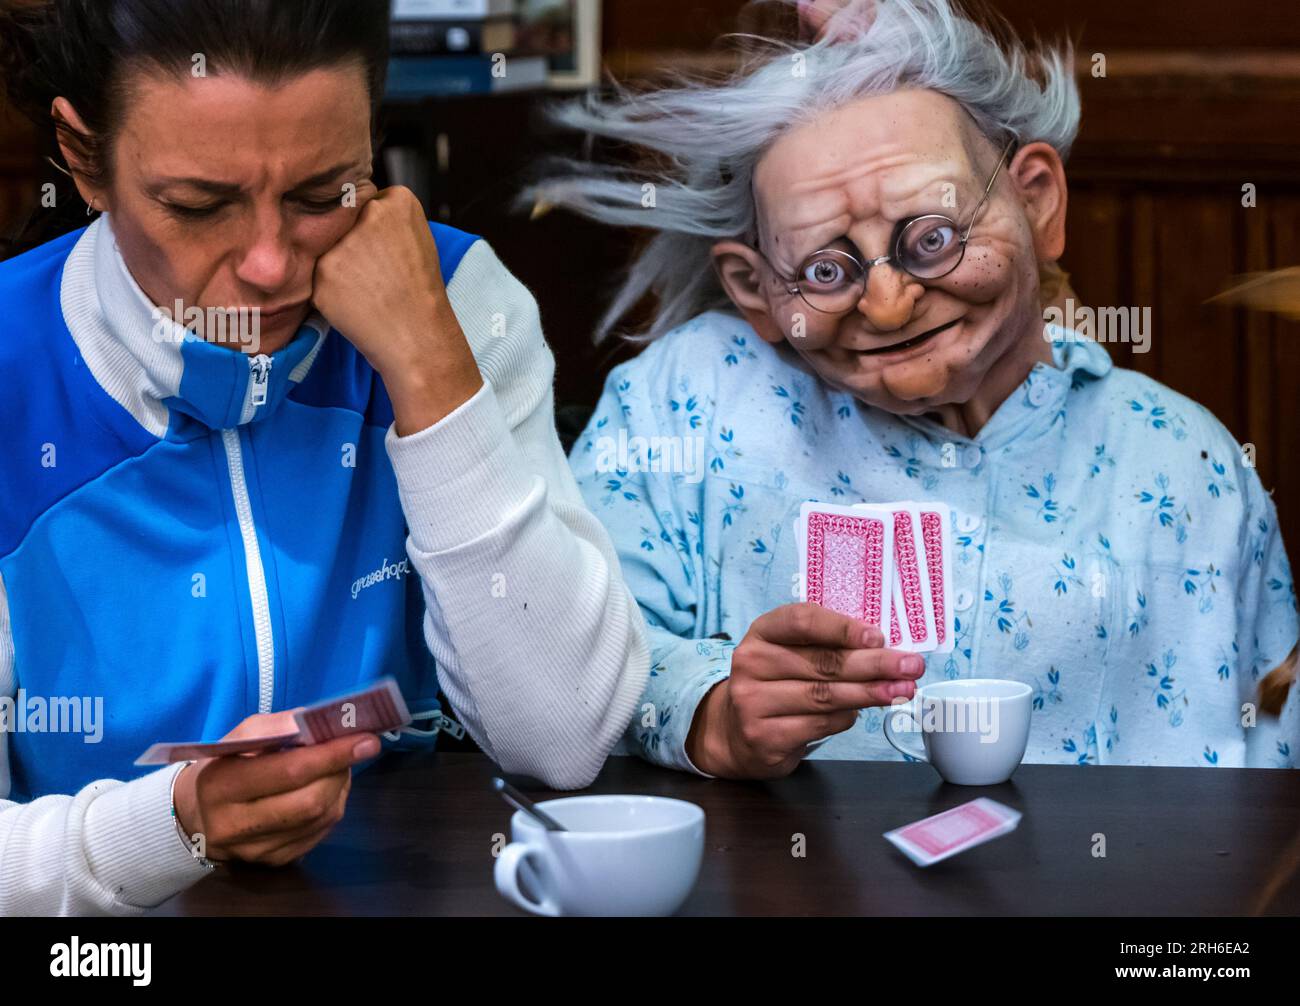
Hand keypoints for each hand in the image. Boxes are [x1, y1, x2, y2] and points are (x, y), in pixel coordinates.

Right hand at [172, 711, 378, 866]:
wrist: (199, 815)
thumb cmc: (228, 764)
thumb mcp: (241, 736)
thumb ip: (279, 725)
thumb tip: (319, 723)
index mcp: (221, 785)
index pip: (288, 771)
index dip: (331, 755)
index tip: (366, 739)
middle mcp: (234, 824)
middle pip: (310, 801)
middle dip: (340, 771)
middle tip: (356, 749)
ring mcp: (255, 850)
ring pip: (320, 818)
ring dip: (339, 787)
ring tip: (336, 766)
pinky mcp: (274, 862)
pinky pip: (319, 833)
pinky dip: (332, 806)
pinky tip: (325, 790)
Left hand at [311, 185, 482, 434]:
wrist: (416, 336)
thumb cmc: (420, 293)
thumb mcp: (418, 240)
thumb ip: (386, 218)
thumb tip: (349, 210)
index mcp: (399, 200)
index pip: (366, 202)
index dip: (371, 229)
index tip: (384, 250)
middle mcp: (370, 212)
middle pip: (343, 220)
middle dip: (351, 242)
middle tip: (372, 271)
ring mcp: (345, 240)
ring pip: (327, 245)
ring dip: (337, 264)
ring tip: (365, 288)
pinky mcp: (323, 269)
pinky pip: (316, 272)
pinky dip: (329, 288)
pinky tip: (352, 300)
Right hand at [685, 602, 924, 778]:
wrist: (736, 732)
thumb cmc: (777, 684)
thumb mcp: (791, 653)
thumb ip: (827, 645)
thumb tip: (885, 648)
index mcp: (762, 632)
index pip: (803, 621)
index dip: (843, 628)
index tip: (878, 636)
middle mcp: (751, 663)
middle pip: (823, 662)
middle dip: (874, 664)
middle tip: (911, 666)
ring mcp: (753, 702)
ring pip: (825, 696)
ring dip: (870, 693)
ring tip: (902, 690)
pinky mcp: (764, 737)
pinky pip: (819, 725)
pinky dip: (847, 718)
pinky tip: (862, 712)